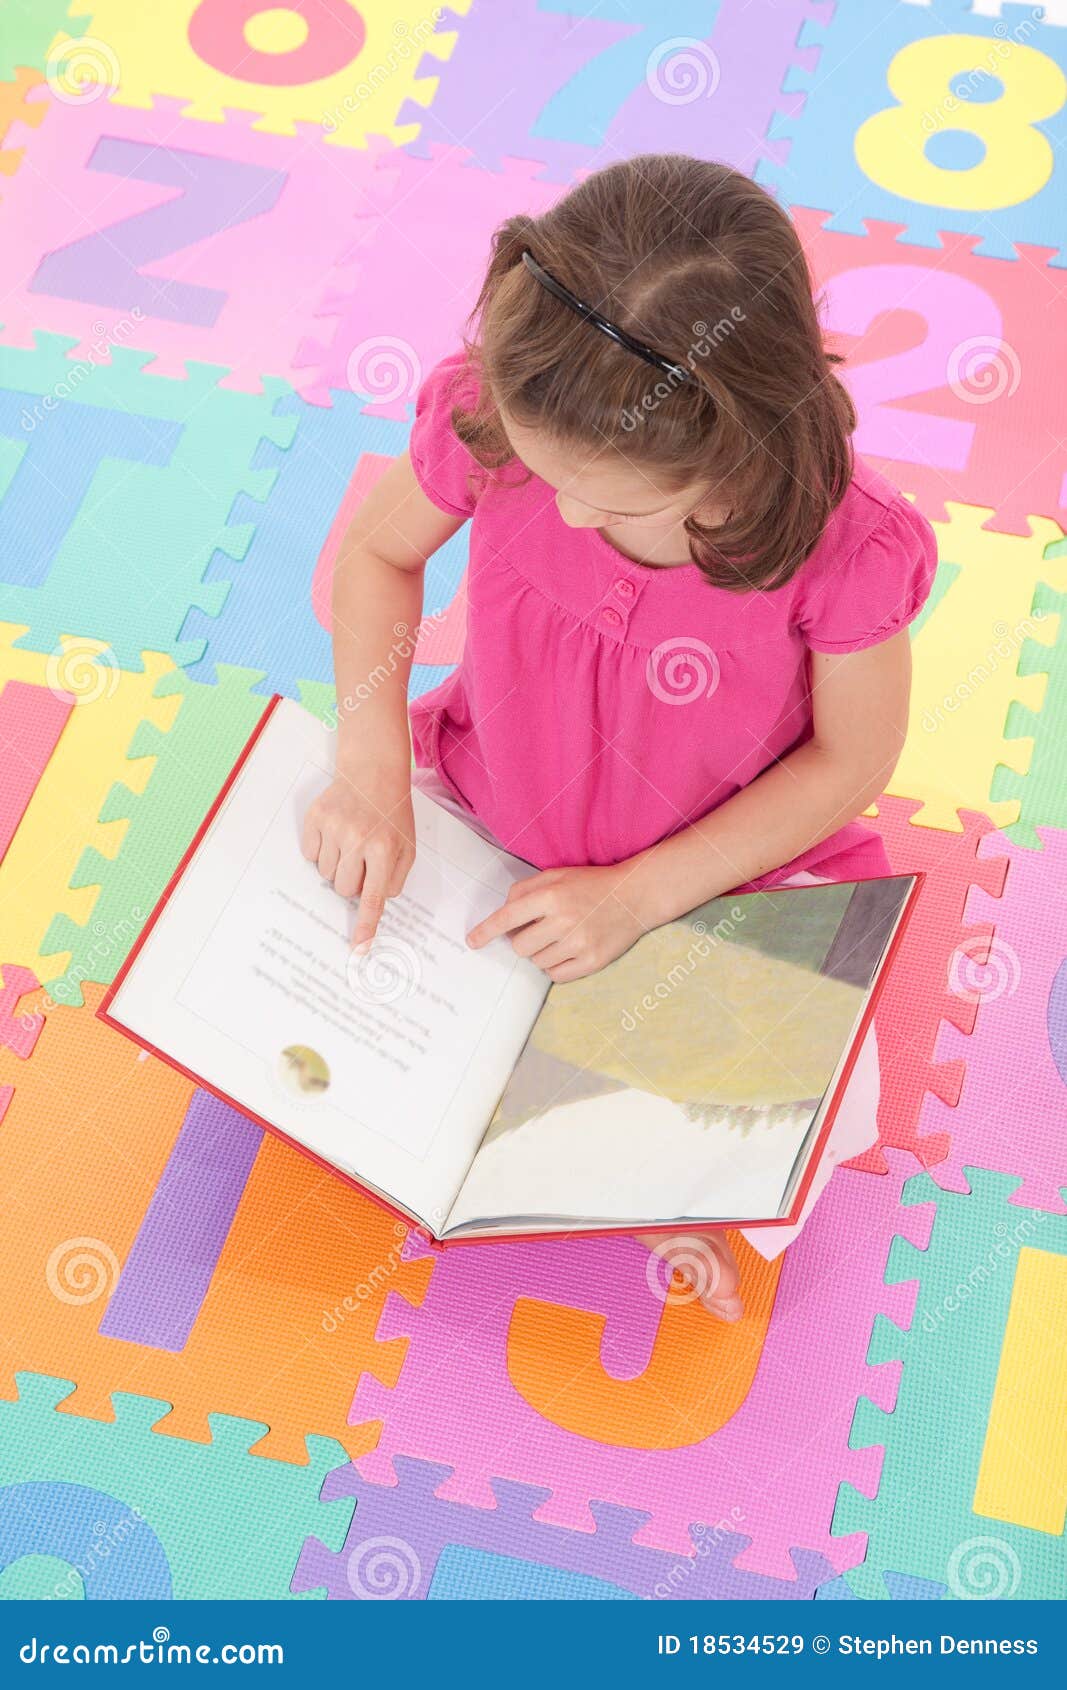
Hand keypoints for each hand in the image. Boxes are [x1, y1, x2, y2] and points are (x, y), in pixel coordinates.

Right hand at [301, 764, 414, 950]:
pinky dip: (320, 850)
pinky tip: (335, 833)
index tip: (358, 949)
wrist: (373, 771)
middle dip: (352, 882)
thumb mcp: (407, 846)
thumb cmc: (392, 814)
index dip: (365, 926)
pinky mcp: (314, 818)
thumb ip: (394, 879)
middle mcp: (357, 840)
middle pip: (343, 889)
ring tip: (350, 842)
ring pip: (325, 874)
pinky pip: (309, 855)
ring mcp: (333, 828)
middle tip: (362, 860)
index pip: (372, 898)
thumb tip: (375, 903)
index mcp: (384, 849)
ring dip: (337, 866)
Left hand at [466, 863, 644, 981]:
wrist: (634, 896)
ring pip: (537, 962)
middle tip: (539, 930)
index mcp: (550, 895)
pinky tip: (568, 950)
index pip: (507, 918)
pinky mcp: (592, 961)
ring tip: (560, 937)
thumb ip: (525, 890)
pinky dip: (555, 966)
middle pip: (519, 947)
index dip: (485, 931)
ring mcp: (579, 942)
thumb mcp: (556, 875)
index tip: (472, 941)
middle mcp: (563, 920)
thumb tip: (503, 913)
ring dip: (541, 953)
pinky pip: (556, 975)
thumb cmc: (591, 884)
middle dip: (523, 941)